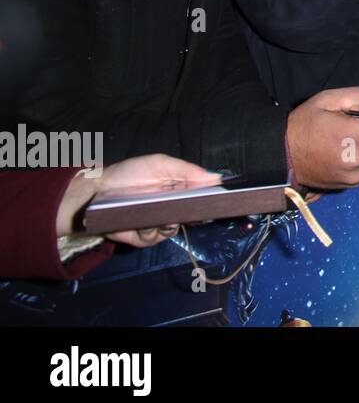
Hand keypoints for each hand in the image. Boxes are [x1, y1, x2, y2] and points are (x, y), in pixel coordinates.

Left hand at [57, 154, 220, 246]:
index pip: (203, 198)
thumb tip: (218, 178)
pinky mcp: (143, 238)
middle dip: (193, 214)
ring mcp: (158, 225)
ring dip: (166, 222)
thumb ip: (189, 171)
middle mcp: (173, 209)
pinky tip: (141, 222)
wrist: (98, 191)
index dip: (212, 200)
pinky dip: (149, 231)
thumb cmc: (130, 174)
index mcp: (181, 191)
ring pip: (173, 229)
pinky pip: (154, 238)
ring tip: (154, 214)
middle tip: (187, 209)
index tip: (217, 200)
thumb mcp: (161, 164)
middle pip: (193, 217)